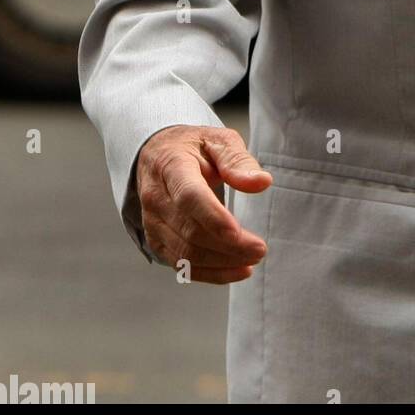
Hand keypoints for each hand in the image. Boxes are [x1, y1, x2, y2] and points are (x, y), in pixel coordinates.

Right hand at [135, 125, 272, 282]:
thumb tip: (261, 182)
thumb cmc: (193, 147)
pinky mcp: (156, 240)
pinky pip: (181, 264)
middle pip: (190, 231)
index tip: (239, 233)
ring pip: (185, 253)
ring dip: (221, 262)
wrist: (157, 155)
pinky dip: (210, 273)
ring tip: (252, 260)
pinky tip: (236, 270)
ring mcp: (152, 222)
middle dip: (228, 246)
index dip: (213, 218)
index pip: (189, 196)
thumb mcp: (219, 140)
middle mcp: (156, 197)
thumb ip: (238, 160)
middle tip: (260, 249)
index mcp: (171, 165)